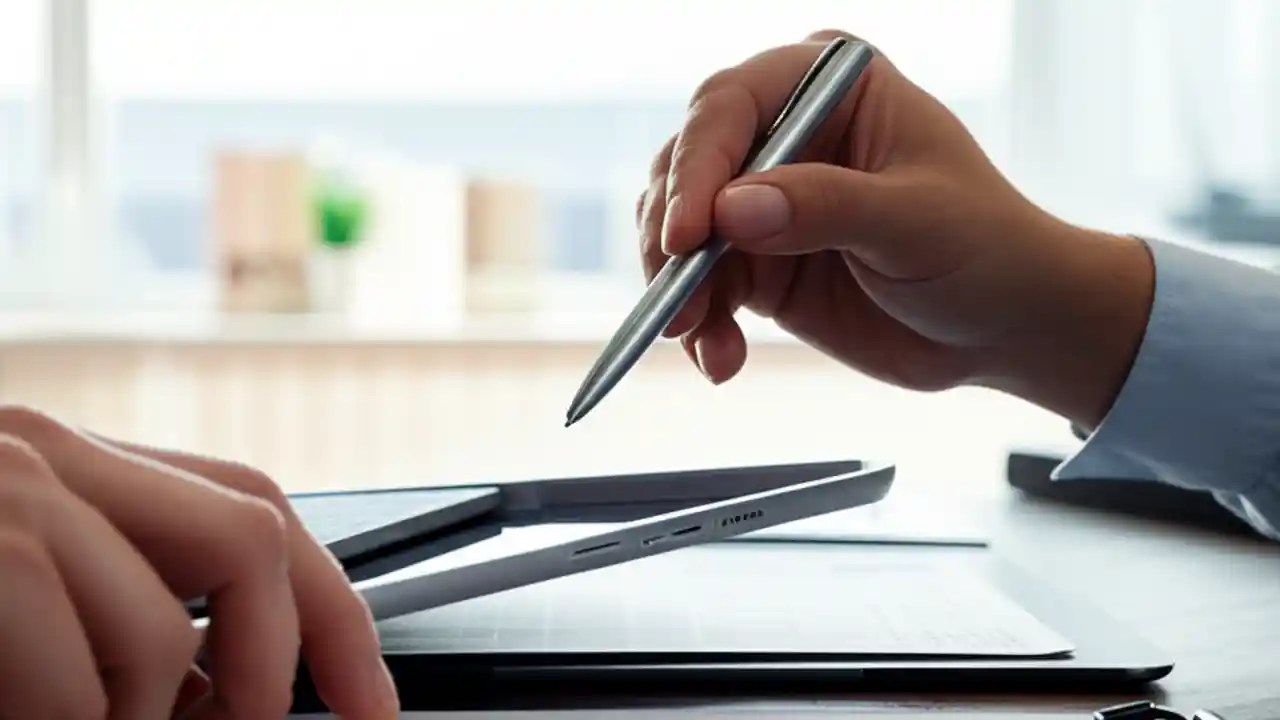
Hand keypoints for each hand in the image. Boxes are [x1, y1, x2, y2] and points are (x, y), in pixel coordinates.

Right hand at [0, 405, 397, 718]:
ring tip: (64, 717)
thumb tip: (215, 691)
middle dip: (272, 665)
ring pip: (161, 639)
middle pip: (252, 539)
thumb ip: (124, 615)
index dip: (331, 612)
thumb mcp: (31, 601)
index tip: (370, 697)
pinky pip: (76, 692)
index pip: (252, 507)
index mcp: (73, 464)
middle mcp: (50, 452)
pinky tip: (18, 712)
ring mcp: (12, 487)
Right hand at [640, 30, 1153, 427]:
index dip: (698, 166)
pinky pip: (700, 287)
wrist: (1004, 325)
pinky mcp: (755, 262)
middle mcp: (783, 132)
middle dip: (672, 237)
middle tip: (680, 299)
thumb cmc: (984, 248)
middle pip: (687, 166)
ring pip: (677, 231)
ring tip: (702, 338)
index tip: (687, 235)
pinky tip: (721, 359)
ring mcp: (762, 199)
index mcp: (828, 86)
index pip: (731, 104)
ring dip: (680, 290)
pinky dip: (699, 326)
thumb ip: (825, 207)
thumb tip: (732, 209)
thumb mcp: (915, 221)